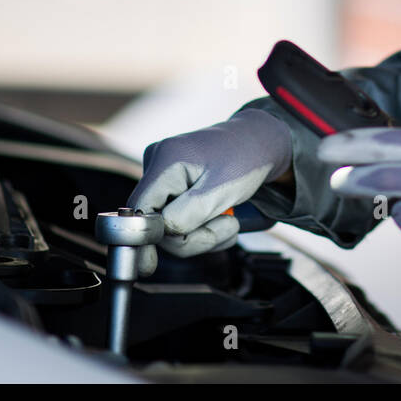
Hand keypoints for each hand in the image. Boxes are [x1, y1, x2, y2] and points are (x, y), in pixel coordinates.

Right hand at [129, 108, 291, 272]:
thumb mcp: (224, 188)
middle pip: (156, 224)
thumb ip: (190, 213)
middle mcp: (158, 166)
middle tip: (228, 224)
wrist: (261, 142)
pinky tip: (222, 218)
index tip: (161, 258)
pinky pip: (179, 221)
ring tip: (230, 219)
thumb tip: (162, 233)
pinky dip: (203, 228)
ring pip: (170, 228)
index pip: (139, 210)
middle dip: (193, 236)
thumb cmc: (248, 158)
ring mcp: (165, 177)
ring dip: (204, 234)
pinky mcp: (175, 188)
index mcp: (166, 161)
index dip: (150, 238)